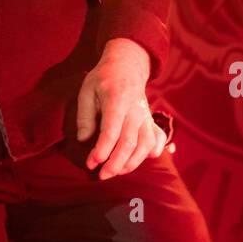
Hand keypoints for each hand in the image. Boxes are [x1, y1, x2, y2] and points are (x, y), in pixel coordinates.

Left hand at [75, 38, 166, 179]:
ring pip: (145, 144)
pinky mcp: (151, 120)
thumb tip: (84, 140)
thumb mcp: (86, 90)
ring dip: (132, 162)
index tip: (91, 163)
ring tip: (116, 172)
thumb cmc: (103, 79)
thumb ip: (84, 116)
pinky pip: (158, 139)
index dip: (102, 149)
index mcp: (117, 99)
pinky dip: (153, 152)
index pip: (112, 129)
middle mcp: (135, 109)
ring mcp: (146, 115)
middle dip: (116, 163)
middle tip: (101, 175)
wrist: (127, 66)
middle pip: (129, 142)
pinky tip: (142, 159)